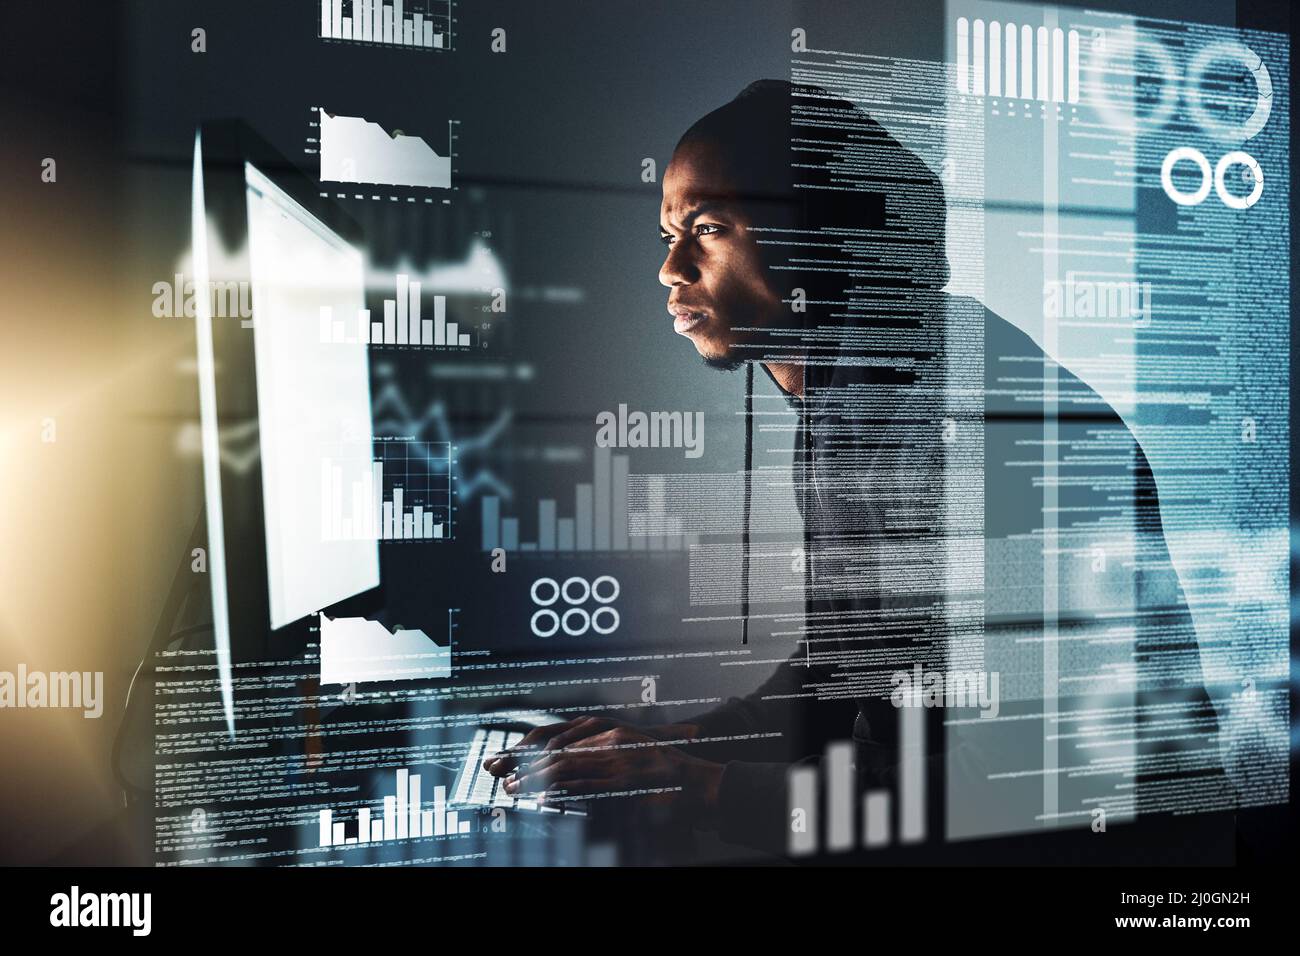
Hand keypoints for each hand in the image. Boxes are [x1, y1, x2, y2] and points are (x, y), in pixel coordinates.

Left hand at [498, 724, 721, 822]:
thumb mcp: (633, 755)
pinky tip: (543, 798)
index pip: (562, 739)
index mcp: (610, 732)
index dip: (533, 751)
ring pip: (566, 765)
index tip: (513, 763)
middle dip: (526, 764)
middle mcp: (610, 740)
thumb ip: (605, 758)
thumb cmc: (668, 774)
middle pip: (557, 750)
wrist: (700, 782)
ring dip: (535, 779)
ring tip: (514, 789)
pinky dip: (561, 792)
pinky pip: (585, 785)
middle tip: (504, 778)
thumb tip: (574, 774)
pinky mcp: (623, 781)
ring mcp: (616, 760)